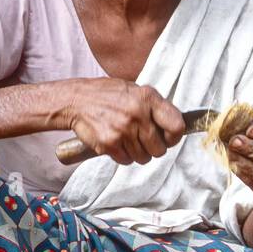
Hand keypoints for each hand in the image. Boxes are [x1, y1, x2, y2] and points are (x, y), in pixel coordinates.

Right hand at [64, 78, 184, 164]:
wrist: (75, 100)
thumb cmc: (107, 95)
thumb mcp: (134, 91)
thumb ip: (153, 106)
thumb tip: (175, 125)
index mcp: (147, 97)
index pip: (176, 125)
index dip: (174, 137)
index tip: (168, 139)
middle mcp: (137, 113)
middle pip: (159, 149)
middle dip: (153, 148)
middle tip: (142, 140)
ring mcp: (123, 129)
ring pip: (143, 158)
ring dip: (137, 153)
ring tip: (126, 138)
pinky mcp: (109, 143)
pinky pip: (126, 160)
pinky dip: (122, 155)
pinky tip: (116, 142)